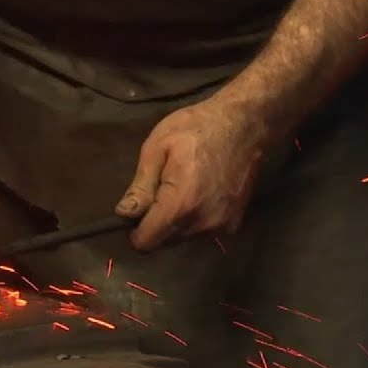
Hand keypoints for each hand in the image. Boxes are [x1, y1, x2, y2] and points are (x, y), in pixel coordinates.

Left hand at [115, 96, 268, 251]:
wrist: (244, 124)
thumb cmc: (196, 128)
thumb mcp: (157, 148)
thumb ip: (140, 187)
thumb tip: (123, 215)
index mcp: (181, 204)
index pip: (146, 243)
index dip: (134, 230)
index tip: (136, 211)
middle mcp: (202, 223)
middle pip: (163, 241)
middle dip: (155, 222)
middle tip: (162, 190)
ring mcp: (221, 226)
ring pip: (182, 237)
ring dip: (175, 221)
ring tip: (183, 187)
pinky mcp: (233, 225)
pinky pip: (201, 232)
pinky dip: (194, 220)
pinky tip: (200, 193)